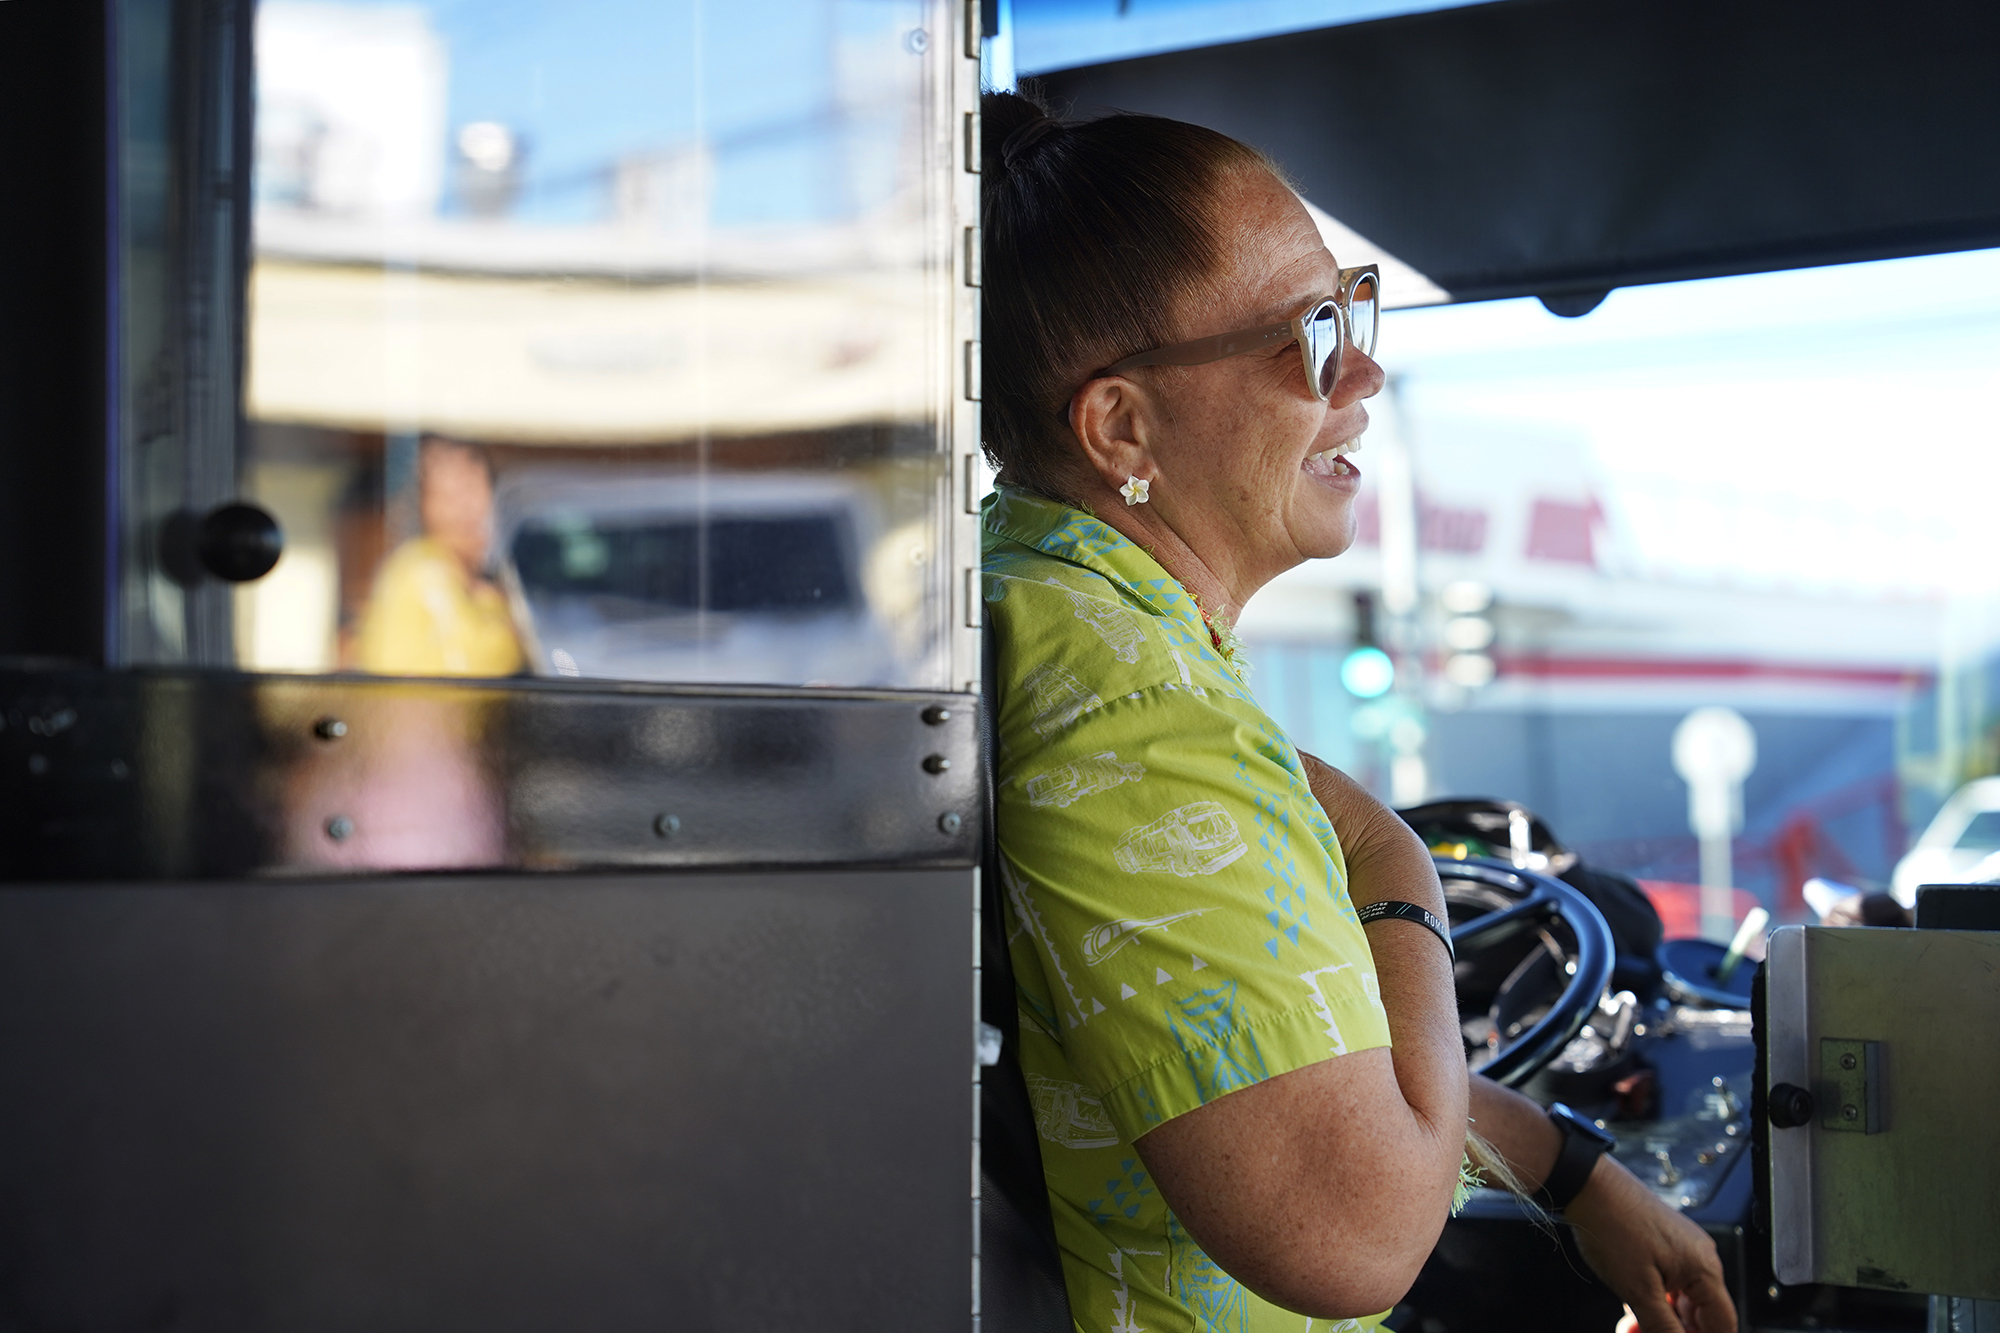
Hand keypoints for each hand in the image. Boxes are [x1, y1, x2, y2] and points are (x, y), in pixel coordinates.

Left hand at [1564, 1155, 1735, 1332]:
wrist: (1587, 1186)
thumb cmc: (1612, 1225)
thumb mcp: (1638, 1290)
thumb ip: (1664, 1326)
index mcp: (1705, 1268)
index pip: (1723, 1323)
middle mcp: (1700, 1256)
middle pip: (1701, 1313)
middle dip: (1678, 1330)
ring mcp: (1682, 1248)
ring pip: (1681, 1300)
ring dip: (1662, 1317)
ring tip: (1634, 1324)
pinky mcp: (1664, 1243)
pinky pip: (1668, 1282)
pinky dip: (1655, 1300)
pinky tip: (1634, 1308)